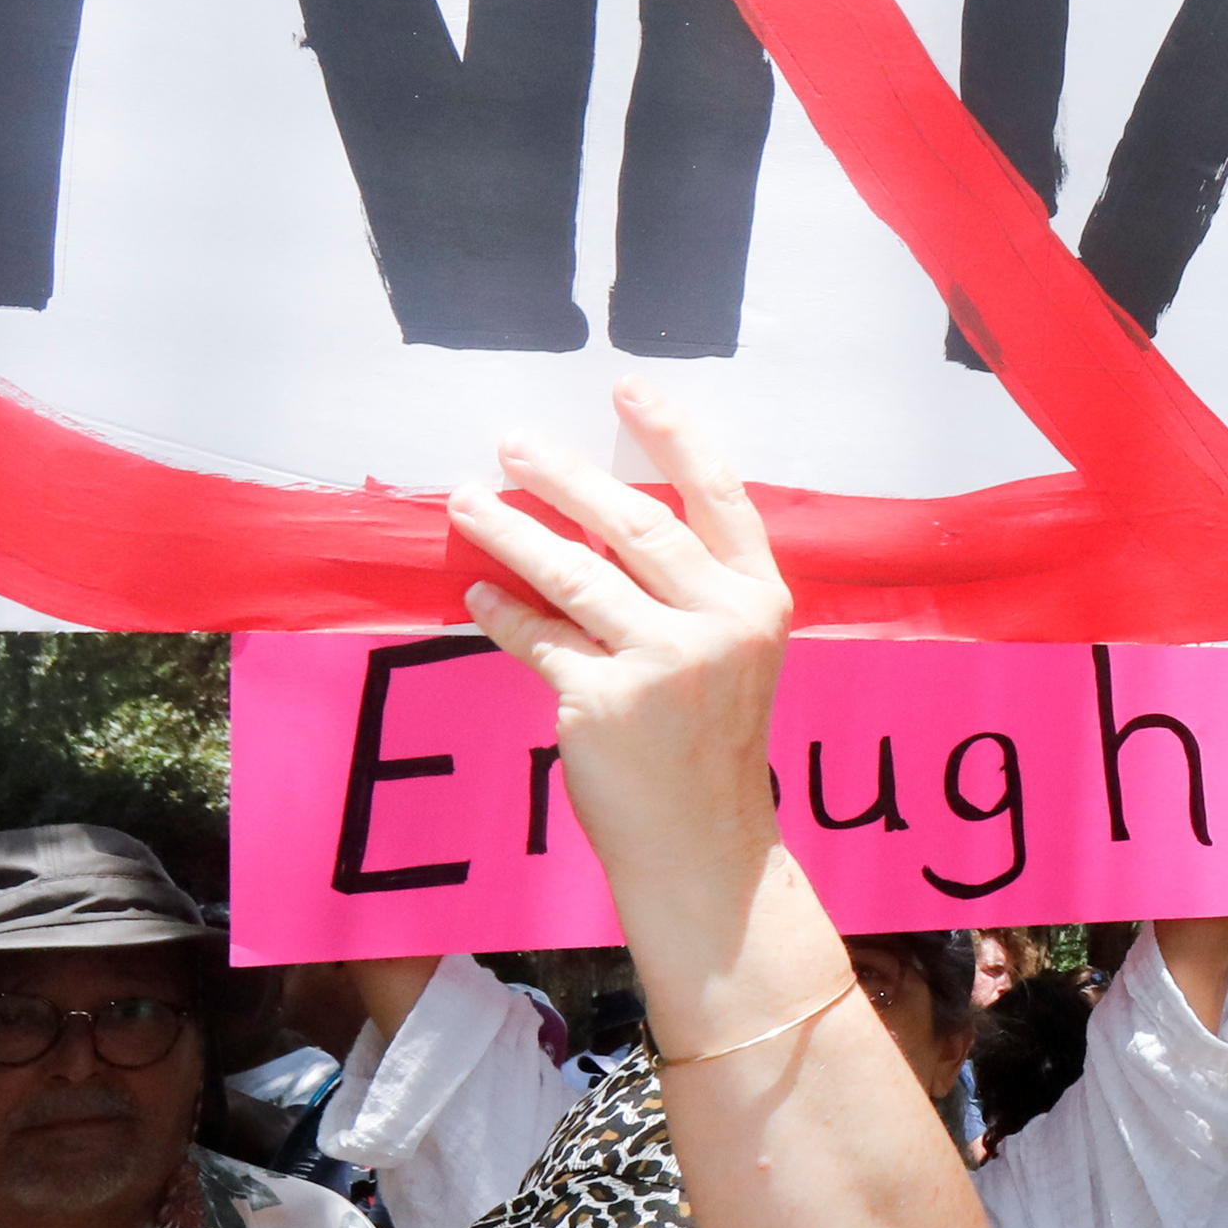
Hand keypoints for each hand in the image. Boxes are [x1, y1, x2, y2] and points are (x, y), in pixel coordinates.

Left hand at [450, 381, 791, 911]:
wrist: (704, 841)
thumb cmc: (710, 739)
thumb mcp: (731, 652)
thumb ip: (691, 588)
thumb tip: (600, 516)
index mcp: (760, 598)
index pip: (719, 495)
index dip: (673, 435)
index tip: (628, 386)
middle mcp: (721, 622)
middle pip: (635, 523)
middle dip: (566, 475)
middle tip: (513, 443)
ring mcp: (666, 662)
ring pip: (575, 573)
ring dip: (512, 531)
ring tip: (466, 500)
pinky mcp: (606, 702)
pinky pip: (539, 638)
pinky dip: (503, 612)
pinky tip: (477, 592)